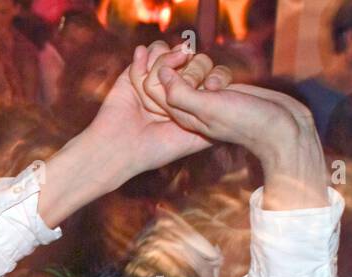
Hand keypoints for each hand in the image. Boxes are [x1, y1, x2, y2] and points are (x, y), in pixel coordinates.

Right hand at [87, 42, 233, 179]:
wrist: (117, 150)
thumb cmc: (155, 150)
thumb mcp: (195, 140)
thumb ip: (215, 123)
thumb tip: (234, 107)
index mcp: (189, 102)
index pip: (210, 74)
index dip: (214, 76)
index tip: (210, 88)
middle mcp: (173, 89)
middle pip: (193, 59)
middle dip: (189, 71)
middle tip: (178, 90)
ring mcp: (153, 80)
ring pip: (171, 52)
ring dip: (166, 62)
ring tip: (159, 79)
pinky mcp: (133, 74)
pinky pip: (148, 51)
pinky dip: (147, 56)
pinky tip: (142, 67)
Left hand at [154, 74, 316, 161]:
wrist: (279, 127)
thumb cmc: (243, 120)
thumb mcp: (207, 108)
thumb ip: (180, 93)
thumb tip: (161, 73)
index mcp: (178, 114)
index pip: (153, 85)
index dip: (163, 66)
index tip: (180, 58)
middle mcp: (188, 108)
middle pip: (172, 75)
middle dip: (187, 68)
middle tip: (203, 82)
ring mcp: (205, 99)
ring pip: (192, 70)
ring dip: (203, 69)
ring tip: (216, 86)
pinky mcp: (221, 91)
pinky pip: (210, 72)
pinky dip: (218, 73)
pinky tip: (226, 84)